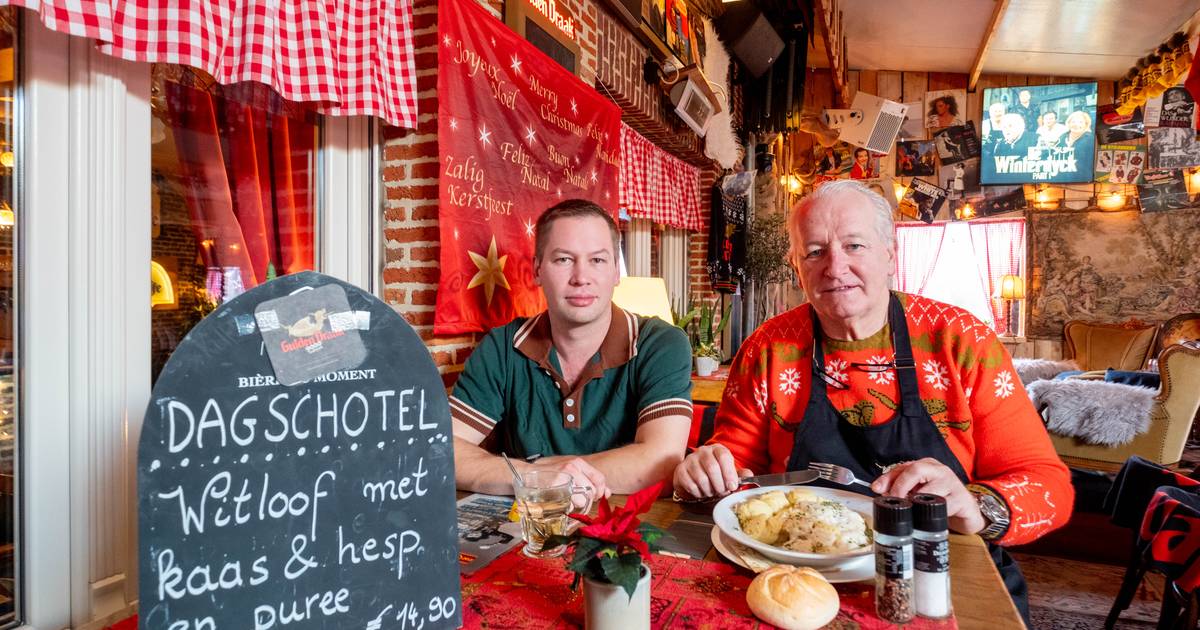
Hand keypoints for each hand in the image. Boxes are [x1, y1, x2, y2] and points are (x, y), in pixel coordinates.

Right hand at [535, 456, 610, 501]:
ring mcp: (564, 478)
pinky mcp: (555, 488)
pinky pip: (570, 504)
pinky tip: (559, 501)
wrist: (527, 474)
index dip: (602, 490)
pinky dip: (567, 506)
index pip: (600, 478)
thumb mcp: (570, 471)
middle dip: (589, 500)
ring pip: (582, 500)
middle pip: (592, 491)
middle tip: (579, 500)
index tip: (598, 497)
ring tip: (568, 500)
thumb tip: (608, 493)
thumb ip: (589, 479)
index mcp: (578, 463)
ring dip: (577, 504)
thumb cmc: (550, 474)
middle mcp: (573, 468)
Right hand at [672, 444, 752, 498]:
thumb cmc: (713, 474)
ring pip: (701, 478)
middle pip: (712, 468)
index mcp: (717, 449)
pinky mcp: (681, 470)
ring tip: (712, 492)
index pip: (724, 456)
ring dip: (709, 490)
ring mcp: (690, 460)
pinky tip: (702, 492)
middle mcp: (703, 451)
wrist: (692, 474)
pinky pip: (691, 485)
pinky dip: (698, 493)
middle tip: (722, 492)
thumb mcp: (728, 472)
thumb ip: (740, 474)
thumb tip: (749, 475)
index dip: (729, 473)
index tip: (732, 486)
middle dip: (719, 485)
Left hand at [870, 458, 984, 534]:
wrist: (968, 511)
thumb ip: (902, 489)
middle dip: (900, 486)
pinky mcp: (962, 499)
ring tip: (910, 510)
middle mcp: (939, 470)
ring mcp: (952, 483)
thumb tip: (880, 491)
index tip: (876, 489)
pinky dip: (932, 512)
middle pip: (916, 470)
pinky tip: (928, 517)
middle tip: (893, 500)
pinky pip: (943, 505)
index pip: (903, 467)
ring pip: (928, 489)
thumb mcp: (920, 491)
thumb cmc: (941, 498)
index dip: (888, 478)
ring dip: (916, 502)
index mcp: (927, 465)